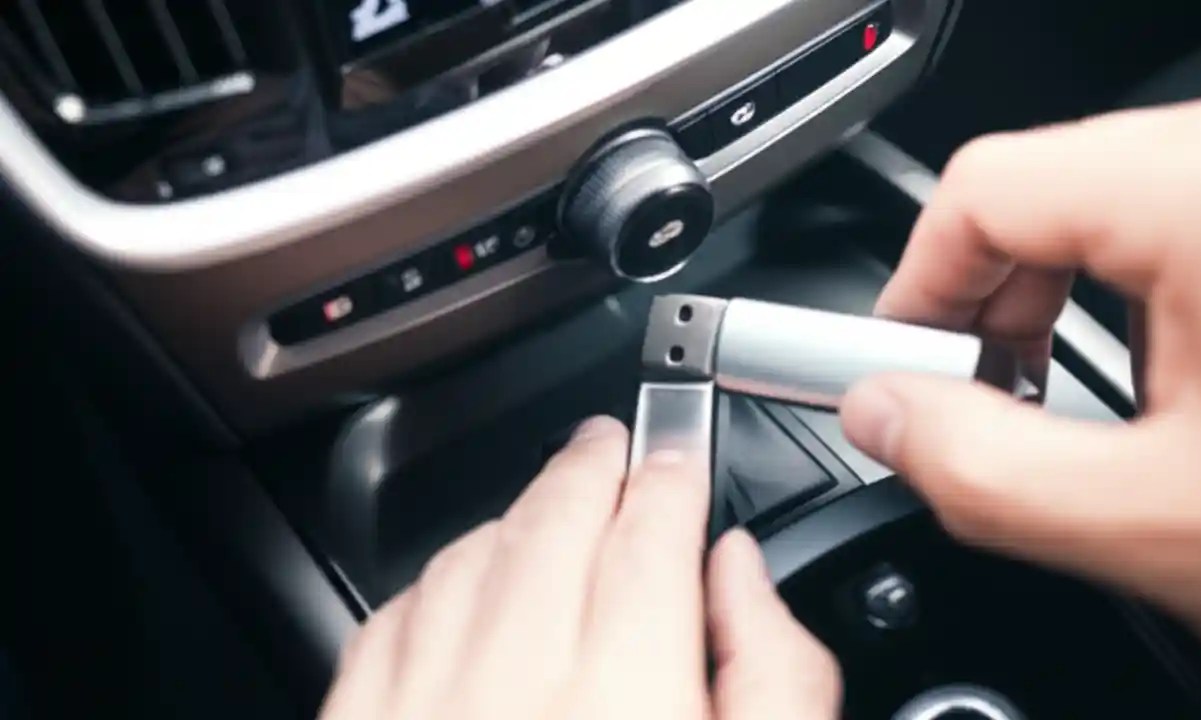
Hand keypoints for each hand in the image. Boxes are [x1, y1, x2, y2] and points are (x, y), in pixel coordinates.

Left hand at [319, 417, 840, 719]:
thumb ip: (777, 678)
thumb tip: (745, 577)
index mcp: (626, 701)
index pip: (649, 534)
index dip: (670, 475)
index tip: (679, 457)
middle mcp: (510, 698)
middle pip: (551, 522)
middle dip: (591, 466)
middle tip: (613, 443)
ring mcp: (419, 716)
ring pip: (465, 559)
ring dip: (515, 517)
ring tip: (550, 506)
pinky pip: (389, 622)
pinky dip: (436, 584)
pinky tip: (464, 587)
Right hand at [840, 73, 1200, 681]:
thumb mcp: (1160, 525)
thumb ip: (978, 469)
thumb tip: (885, 414)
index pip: (986, 187)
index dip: (917, 283)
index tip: (903, 357)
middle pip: (1058, 185)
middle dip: (998, 301)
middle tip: (987, 400)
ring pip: (1130, 195)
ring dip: (1081, 298)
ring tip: (1101, 403)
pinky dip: (1161, 284)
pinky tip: (1186, 372)